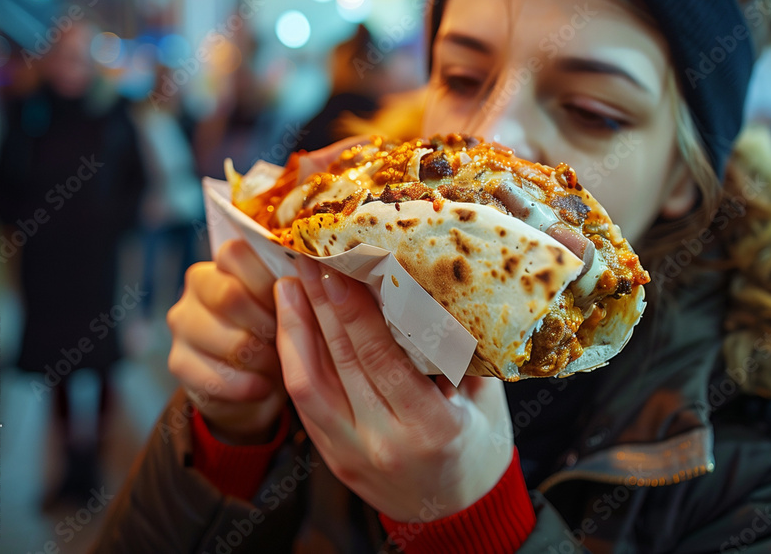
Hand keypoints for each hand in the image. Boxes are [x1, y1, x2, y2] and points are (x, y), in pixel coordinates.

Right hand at [165, 136, 372, 444]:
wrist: (247, 375)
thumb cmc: (294, 326)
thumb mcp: (305, 295)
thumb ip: (319, 277)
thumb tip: (368, 261)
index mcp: (230, 255)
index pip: (240, 253)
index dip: (275, 276)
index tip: (308, 291)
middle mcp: (200, 281)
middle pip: (227, 294)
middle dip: (266, 319)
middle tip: (300, 335)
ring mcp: (184, 322)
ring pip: (222, 336)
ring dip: (258, 353)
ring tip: (288, 366)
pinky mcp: (178, 362)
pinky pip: (201, 374)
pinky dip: (238, 383)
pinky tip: (264, 389)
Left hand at [274, 258, 513, 521]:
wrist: (460, 513)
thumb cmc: (479, 444)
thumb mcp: (482, 396)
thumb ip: (453, 349)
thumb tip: (422, 285)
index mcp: (432, 427)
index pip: (381, 357)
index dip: (354, 309)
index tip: (338, 267)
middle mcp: (385, 442)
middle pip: (340, 362)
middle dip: (320, 305)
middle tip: (307, 258)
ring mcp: (353, 454)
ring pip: (307, 384)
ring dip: (295, 329)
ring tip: (288, 286)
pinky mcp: (334, 457)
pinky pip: (305, 403)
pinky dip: (296, 360)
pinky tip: (294, 327)